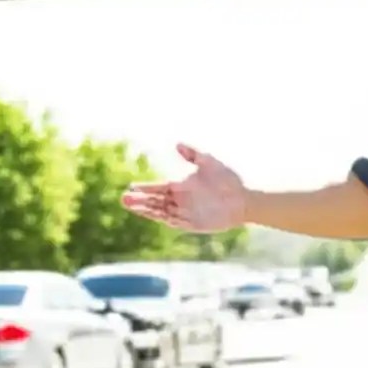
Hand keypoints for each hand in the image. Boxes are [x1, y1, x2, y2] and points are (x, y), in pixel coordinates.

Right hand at [121, 143, 247, 232]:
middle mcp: (180, 200)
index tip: (132, 186)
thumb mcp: (209, 162)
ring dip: (147, 211)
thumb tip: (176, 143)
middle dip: (139, 201)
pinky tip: (154, 216)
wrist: (244, 199)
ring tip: (132, 207)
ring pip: (161, 213)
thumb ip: (192, 154)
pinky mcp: (193, 224)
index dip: (145, 188)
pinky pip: (175, 222)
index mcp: (180, 186)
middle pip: (155, 202)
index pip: (158, 188)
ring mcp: (185, 213)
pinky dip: (164, 219)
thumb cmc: (228, 179)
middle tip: (123, 199)